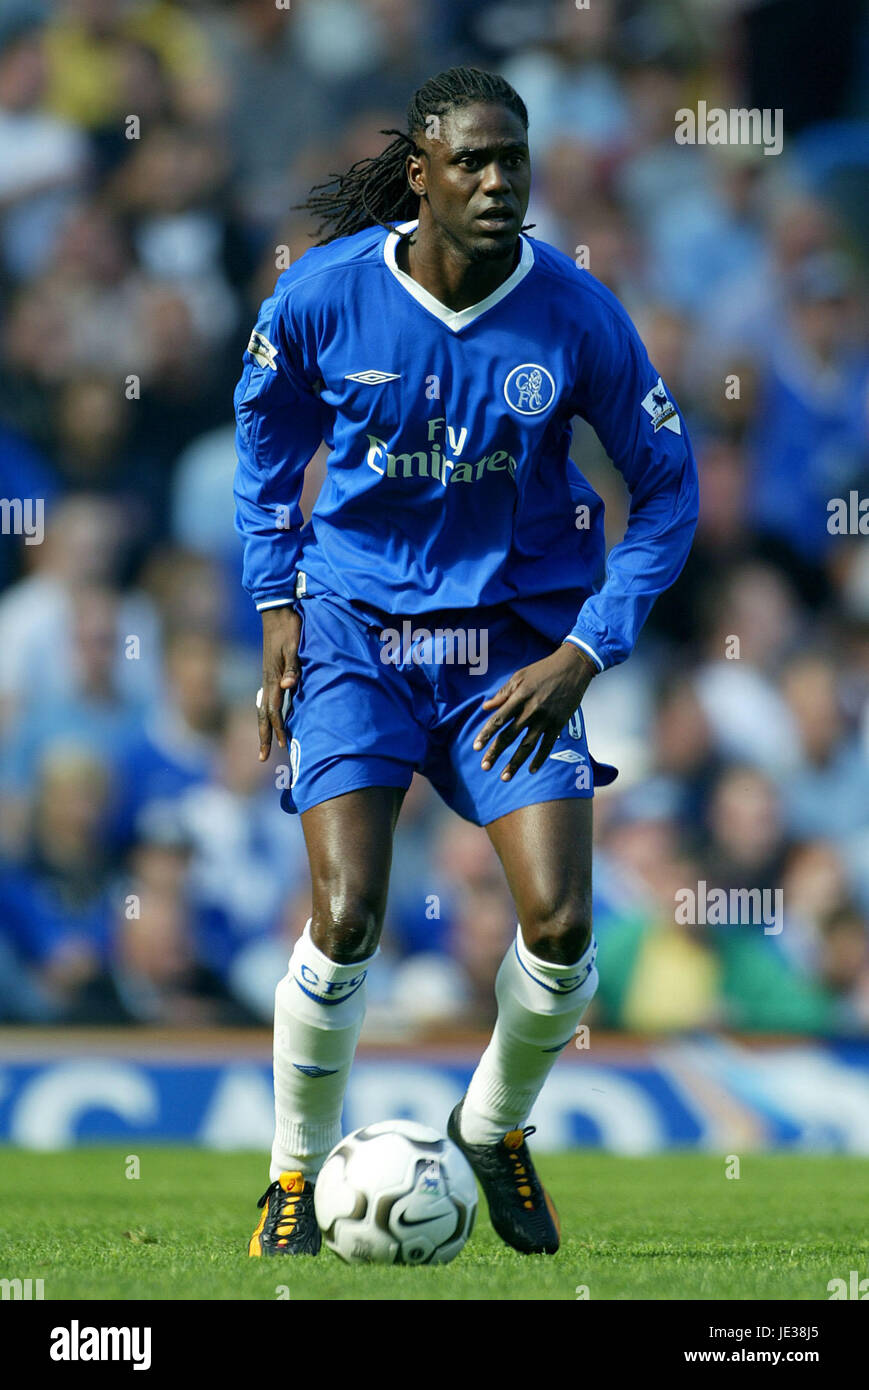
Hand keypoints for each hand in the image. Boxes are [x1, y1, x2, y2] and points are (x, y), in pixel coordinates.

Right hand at [259, 605, 300, 760]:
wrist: (278, 610)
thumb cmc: (290, 628)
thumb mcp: (295, 646)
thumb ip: (293, 666)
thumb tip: (287, 686)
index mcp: (273, 678)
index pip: (273, 710)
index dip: (278, 729)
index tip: (283, 745)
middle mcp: (267, 681)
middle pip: (262, 715)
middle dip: (264, 737)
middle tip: (263, 758)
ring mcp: (267, 677)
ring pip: (262, 709)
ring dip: (263, 728)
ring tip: (265, 745)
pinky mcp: (270, 672)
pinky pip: (265, 700)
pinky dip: (266, 714)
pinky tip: (270, 719)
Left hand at [474, 642, 596, 780]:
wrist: (573, 667)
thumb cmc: (542, 670)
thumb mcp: (519, 676)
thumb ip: (502, 693)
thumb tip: (485, 707)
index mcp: (519, 697)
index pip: (498, 719)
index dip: (486, 734)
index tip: (476, 747)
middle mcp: (531, 710)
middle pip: (510, 735)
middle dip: (495, 752)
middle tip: (484, 767)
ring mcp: (546, 718)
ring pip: (527, 745)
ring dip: (515, 762)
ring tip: (504, 777)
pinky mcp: (559, 723)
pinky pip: (548, 745)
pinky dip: (540, 759)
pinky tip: (531, 770)